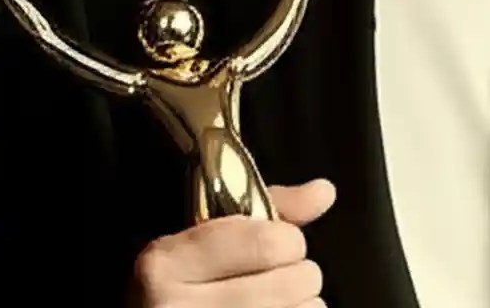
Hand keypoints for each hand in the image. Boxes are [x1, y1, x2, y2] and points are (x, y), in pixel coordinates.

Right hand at [130, 178, 336, 306]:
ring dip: (302, 304)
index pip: (269, 243)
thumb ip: (269, 210)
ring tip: (271, 302)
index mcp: (168, 264)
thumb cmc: (184, 287)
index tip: (274, 245)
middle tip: (272, 278)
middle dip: (298, 274)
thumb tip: (322, 192)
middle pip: (295, 279)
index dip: (286, 240)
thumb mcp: (207, 240)